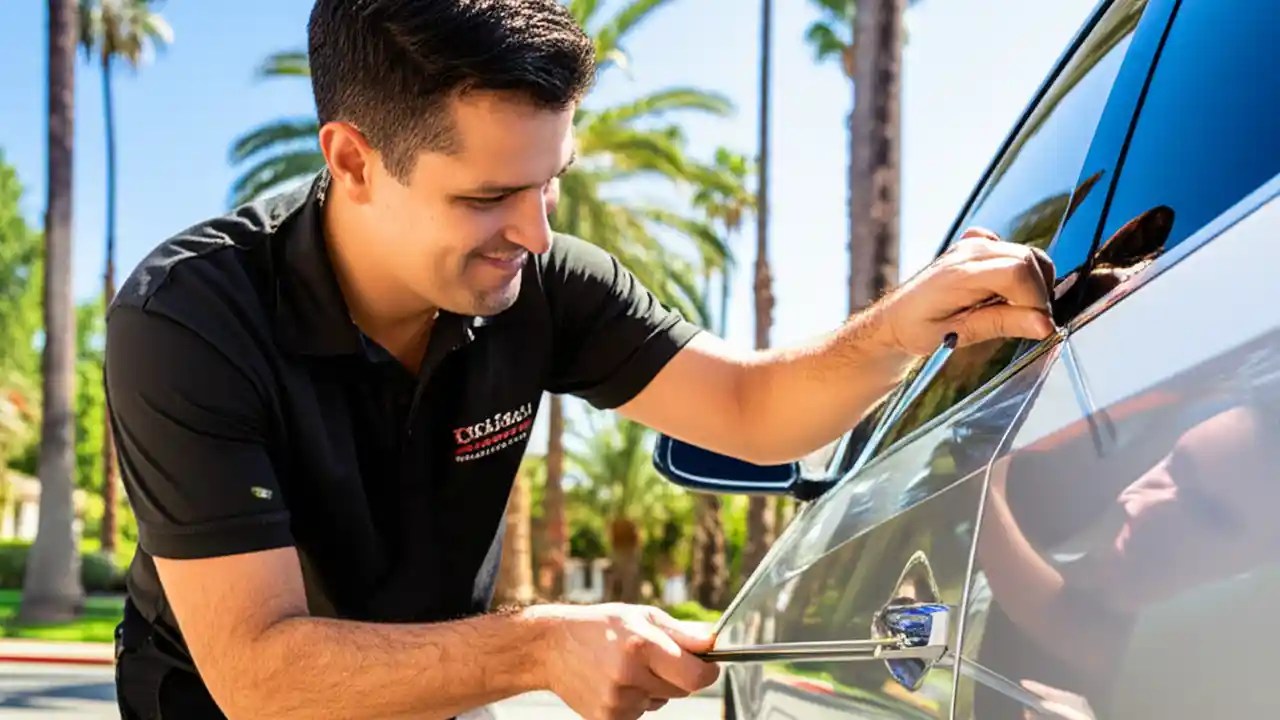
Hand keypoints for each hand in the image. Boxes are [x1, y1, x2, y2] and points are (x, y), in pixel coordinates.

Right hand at [528, 603, 720, 719]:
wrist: (552, 647)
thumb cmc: (601, 626)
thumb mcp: (641, 616)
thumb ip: (681, 632)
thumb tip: (714, 642)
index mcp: (641, 645)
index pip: (696, 676)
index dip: (708, 671)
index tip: (707, 665)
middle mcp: (629, 675)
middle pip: (682, 690)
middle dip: (678, 675)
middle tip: (654, 657)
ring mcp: (617, 701)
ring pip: (662, 702)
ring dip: (655, 687)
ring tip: (627, 666)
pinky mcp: (608, 719)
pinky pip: (641, 713)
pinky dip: (637, 699)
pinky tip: (617, 682)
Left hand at [870, 228, 1056, 356]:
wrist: (897, 319)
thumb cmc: (919, 330)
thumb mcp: (958, 335)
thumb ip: (1002, 324)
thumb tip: (1044, 324)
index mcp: (961, 273)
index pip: (1019, 272)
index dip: (1036, 299)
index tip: (1037, 324)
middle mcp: (969, 251)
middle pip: (1029, 260)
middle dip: (1039, 293)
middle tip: (1027, 321)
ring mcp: (974, 243)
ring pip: (1027, 254)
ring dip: (1033, 283)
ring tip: (1014, 310)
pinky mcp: (977, 244)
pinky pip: (1014, 251)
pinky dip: (1021, 271)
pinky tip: (1004, 291)